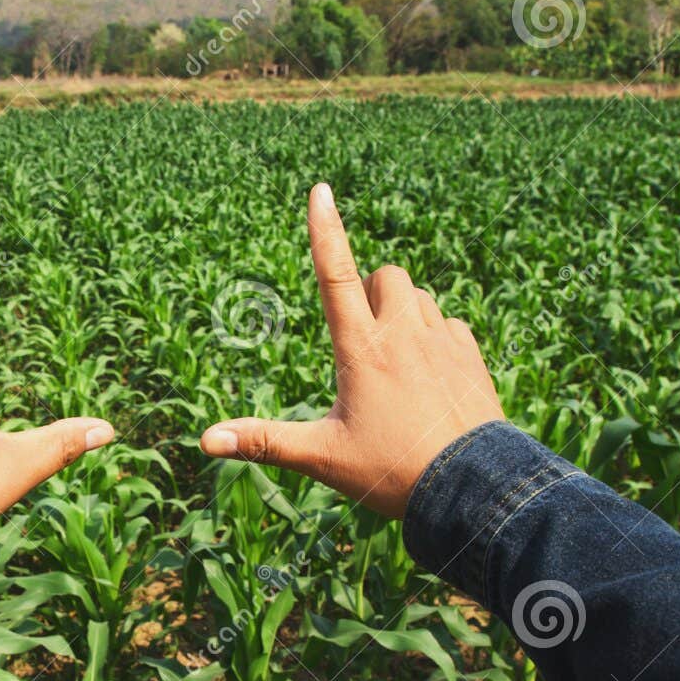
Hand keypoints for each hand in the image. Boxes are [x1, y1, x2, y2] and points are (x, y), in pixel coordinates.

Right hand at [199, 183, 503, 518]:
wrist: (473, 489)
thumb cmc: (393, 472)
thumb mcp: (323, 457)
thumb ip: (265, 441)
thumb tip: (205, 441)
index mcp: (361, 348)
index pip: (335, 274)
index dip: (325, 229)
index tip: (320, 191)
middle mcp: (403, 333)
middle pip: (386, 275)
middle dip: (371, 291)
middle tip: (363, 337)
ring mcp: (442, 340)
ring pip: (419, 296)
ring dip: (402, 311)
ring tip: (395, 361)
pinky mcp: (471, 355)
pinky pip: (451, 323)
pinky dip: (436, 335)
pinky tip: (429, 373)